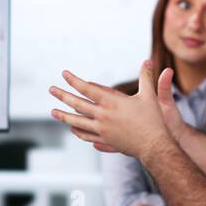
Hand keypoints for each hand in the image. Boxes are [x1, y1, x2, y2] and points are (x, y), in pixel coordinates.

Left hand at [50, 59, 175, 160]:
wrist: (154, 146)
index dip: (74, 80)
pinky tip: (72, 128)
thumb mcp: (149, 96)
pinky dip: (77, 131)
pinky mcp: (104, 141)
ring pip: (77, 122)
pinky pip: (86, 135)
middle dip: (62, 95)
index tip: (64, 74)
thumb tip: (148, 60)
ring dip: (63, 116)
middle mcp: (103, 116)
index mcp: (111, 102)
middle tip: (51, 89)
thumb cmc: (153, 120)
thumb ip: (146, 77)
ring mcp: (101, 130)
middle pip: (77, 104)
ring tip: (53, 111)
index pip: (87, 88)